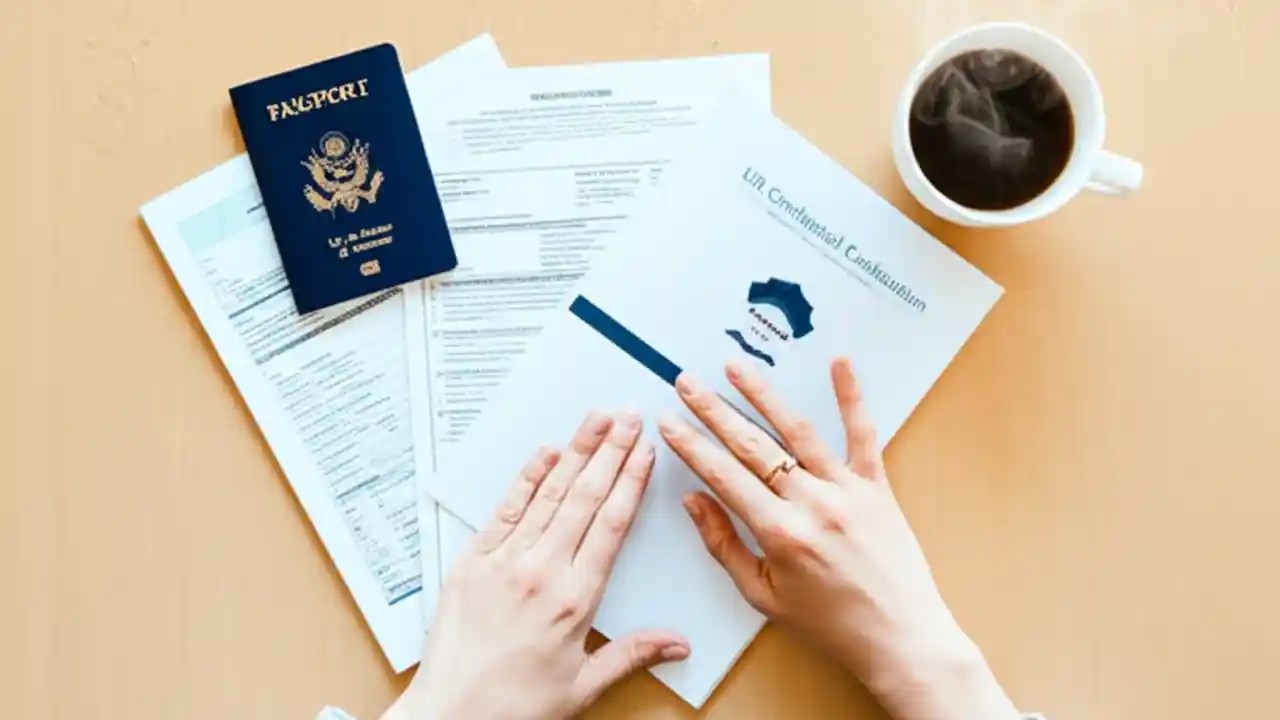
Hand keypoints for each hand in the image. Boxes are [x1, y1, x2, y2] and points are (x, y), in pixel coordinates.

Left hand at [385, 412, 688, 719]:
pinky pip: (505, 511)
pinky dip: (526, 479)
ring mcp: (503, 563)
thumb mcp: (583, 685)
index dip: (631, 483)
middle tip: (629, 417)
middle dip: (611, 453)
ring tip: (597, 421)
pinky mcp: (472, 562)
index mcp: (575, 601)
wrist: (450, 716)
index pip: (611, 526)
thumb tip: (678, 643)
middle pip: (584, 499)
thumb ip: (632, 655)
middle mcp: (541, 573)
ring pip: (548, 495)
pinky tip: (546, 453)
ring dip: (576, 453)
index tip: (646, 452)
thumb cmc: (513, 706)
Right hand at [659, 359, 1019, 719]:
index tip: (669, 421)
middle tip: (687, 383)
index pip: (723, 476)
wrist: (901, 639)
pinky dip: (852, 397)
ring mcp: (847, 491)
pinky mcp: (878, 487)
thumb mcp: (763, 596)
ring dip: (763, 394)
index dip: (691, 445)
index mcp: (779, 534)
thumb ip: (725, 546)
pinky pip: (863, 435)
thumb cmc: (831, 626)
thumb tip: (694, 502)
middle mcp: (812, 504)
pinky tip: (840, 363)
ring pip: (797, 431)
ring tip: (735, 368)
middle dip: (713, 411)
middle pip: (752, 446)